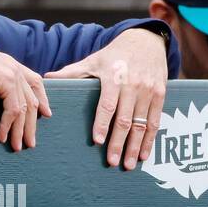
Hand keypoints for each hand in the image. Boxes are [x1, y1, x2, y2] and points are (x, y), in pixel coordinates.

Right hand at [0, 40, 51, 151]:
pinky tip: (2, 136)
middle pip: (31, 100)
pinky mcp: (6, 82)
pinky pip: (12, 109)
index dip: (42, 99)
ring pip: (23, 108)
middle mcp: (15, 68)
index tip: (45, 114)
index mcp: (12, 64)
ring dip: (19, 130)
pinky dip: (7, 125)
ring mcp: (13, 74)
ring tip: (16, 146)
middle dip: (31, 124)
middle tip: (30, 142)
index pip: (35, 81)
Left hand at [44, 27, 166, 169]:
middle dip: (118, 143)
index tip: (97, 141)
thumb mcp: (93, 60)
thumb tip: (46, 79)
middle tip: (112, 162)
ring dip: (135, 146)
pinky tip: (143, 154)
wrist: (146, 41)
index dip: (102, 123)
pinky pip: (155, 121)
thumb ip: (72, 72)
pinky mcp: (160, 95)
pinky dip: (150, 139)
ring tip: (128, 165)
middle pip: (125, 119)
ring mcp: (149, 90)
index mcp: (114, 76)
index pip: (107, 104)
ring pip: (142, 124)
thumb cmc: (114, 55)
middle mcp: (133, 84)